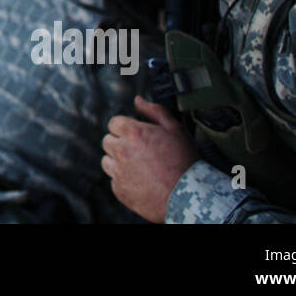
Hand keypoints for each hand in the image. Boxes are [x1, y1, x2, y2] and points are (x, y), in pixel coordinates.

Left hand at [101, 95, 199, 222]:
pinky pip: (114, 181)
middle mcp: (121, 151)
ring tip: (139, 168)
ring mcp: (118, 172)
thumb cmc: (184, 160)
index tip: (135, 136)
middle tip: (139, 152)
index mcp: (132, 133)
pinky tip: (141, 182)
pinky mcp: (119, 190)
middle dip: (119, 144)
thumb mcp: (175, 129)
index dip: (124, 128)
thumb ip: (154, 111)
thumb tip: (138, 100)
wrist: (188, 195)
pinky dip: (124, 181)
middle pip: (107, 141)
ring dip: (117, 162)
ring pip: (107, 161)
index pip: (113, 123)